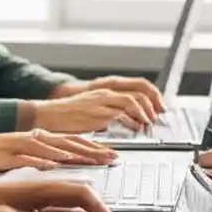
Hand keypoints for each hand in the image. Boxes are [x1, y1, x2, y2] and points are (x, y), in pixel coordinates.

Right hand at [0, 130, 116, 171]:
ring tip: (92, 160)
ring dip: (74, 154)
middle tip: (113, 158)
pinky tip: (53, 164)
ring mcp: (24, 145)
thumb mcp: (27, 155)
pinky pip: (28, 157)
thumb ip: (46, 158)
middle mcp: (37, 138)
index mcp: (43, 138)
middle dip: (93, 150)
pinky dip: (42, 159)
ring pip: (54, 148)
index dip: (95, 148)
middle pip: (70, 143)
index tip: (115, 155)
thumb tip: (65, 166)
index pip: (74, 142)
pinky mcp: (10, 153)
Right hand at [31, 88, 156, 132]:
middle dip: (153, 104)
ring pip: (132, 101)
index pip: (137, 84)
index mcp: (106, 88)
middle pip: (139, 91)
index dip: (153, 94)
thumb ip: (110, 109)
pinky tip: (134, 128)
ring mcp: (103, 102)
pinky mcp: (99, 114)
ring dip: (144, 113)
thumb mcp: (93, 106)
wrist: (51, 115)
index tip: (160, 105)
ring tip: (147, 122)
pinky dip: (132, 122)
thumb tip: (129, 118)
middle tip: (157, 115)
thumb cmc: (70, 114)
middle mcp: (106, 92)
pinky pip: (121, 115)